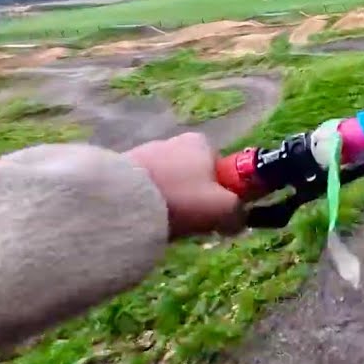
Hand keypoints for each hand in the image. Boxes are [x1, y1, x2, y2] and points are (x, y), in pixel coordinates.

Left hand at [127, 133, 244, 238]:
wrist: (124, 200)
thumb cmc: (182, 198)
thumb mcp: (222, 209)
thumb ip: (238, 213)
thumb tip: (239, 221)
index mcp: (202, 143)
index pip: (219, 168)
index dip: (220, 192)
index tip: (213, 213)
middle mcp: (175, 140)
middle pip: (193, 176)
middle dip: (193, 198)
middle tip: (189, 222)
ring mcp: (146, 151)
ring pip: (169, 182)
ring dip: (170, 201)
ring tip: (163, 223)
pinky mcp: (123, 166)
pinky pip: (146, 187)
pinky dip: (148, 201)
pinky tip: (145, 217)